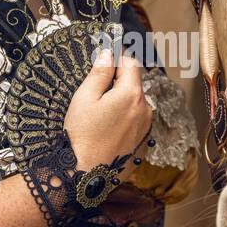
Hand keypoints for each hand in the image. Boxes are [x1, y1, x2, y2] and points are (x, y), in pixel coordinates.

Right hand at [65, 49, 152, 169]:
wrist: (85, 173)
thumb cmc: (81, 135)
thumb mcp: (85, 97)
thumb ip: (99, 72)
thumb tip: (108, 54)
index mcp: (131, 94)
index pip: (130, 63)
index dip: (116, 59)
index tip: (103, 62)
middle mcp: (144, 109)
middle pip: (134, 83)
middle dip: (117, 81)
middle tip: (94, 91)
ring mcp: (145, 126)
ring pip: (134, 102)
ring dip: (120, 100)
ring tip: (98, 113)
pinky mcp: (141, 140)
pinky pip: (134, 119)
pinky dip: (123, 117)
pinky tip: (106, 127)